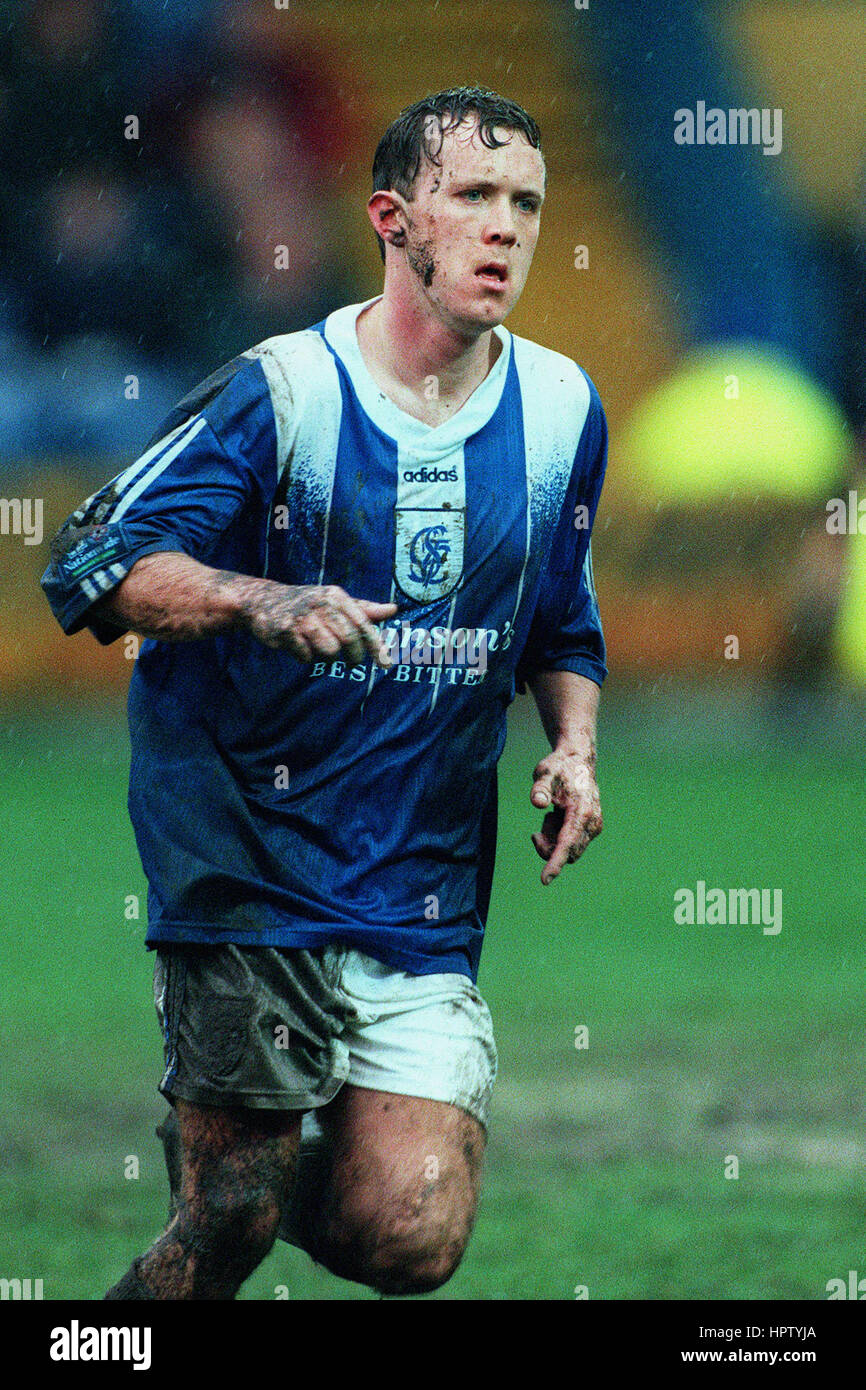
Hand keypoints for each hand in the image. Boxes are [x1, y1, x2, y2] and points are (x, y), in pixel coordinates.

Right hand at [242, 582, 397, 667]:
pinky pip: (306, 656)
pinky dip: (305, 657)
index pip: (363, 624)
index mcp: (336, 596)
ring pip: (329, 651)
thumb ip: (363, 608)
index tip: (386, 664)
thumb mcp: (335, 601)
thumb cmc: (307, 603)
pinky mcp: (285, 631)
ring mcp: (302, 617)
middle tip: (351, 663)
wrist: (263, 600)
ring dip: (327, 658)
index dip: (377, 646)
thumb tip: (393, 609)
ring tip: (318, 648)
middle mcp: (321, 603)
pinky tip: (298, 646)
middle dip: (353, 657)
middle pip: (349, 640)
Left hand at [530, 750, 601, 884]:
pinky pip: (570, 844)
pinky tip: (557, 816)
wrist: (578, 761)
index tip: (544, 879)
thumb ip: (541, 788)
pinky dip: (558, 835)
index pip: (567, 844)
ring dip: (553, 840)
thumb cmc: (560, 767)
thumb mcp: (545, 773)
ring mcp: (594, 827)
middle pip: (567, 853)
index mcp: (582, 812)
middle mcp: (592, 823)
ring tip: (550, 816)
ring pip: (568, 851)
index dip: (555, 862)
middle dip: (548, 848)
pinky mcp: (591, 829)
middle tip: (537, 831)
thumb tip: (538, 802)